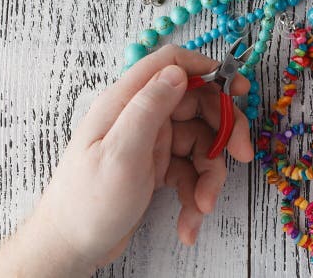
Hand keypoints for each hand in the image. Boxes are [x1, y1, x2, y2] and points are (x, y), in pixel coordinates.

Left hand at [0, 45, 253, 275]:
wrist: (70, 248)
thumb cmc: (87, 202)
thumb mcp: (120, 153)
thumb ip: (149, 107)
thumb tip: (178, 71)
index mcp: (127, 102)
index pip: (170, 64)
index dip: (207, 69)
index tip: (237, 89)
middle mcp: (141, 117)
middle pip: (197, 106)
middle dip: (224, 131)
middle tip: (242, 153)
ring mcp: (150, 142)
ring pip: (200, 143)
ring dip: (209, 176)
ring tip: (202, 206)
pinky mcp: (156, 167)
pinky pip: (190, 171)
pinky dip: (195, 194)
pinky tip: (189, 221)